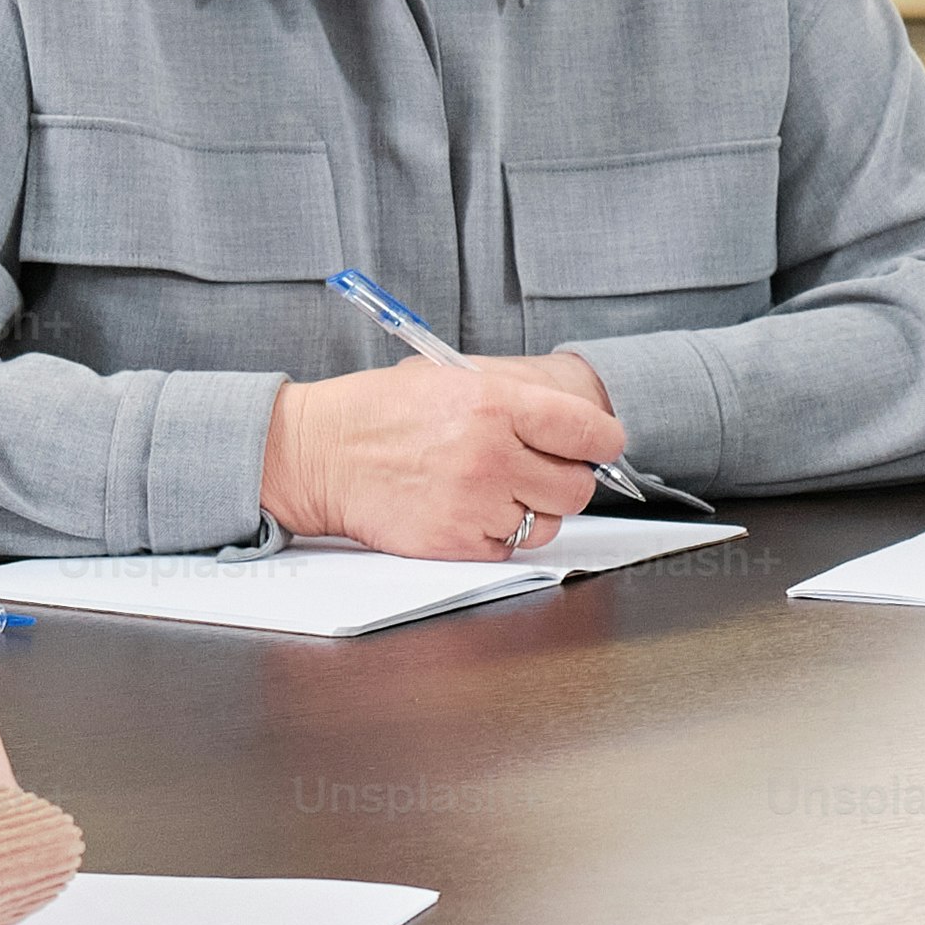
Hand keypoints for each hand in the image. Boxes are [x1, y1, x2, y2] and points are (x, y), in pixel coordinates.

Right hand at [260, 352, 624, 559]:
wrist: (320, 454)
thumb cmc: (383, 413)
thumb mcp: (451, 377)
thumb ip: (518, 398)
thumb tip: (579, 425)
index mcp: (494, 403)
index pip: (588, 431)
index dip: (604, 441)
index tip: (601, 444)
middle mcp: (489, 455)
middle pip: (577, 486)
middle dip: (568, 478)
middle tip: (541, 468)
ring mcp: (473, 503)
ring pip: (548, 523)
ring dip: (533, 509)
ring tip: (493, 487)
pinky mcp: (455, 542)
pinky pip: (510, 547)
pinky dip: (499, 533)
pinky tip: (469, 508)